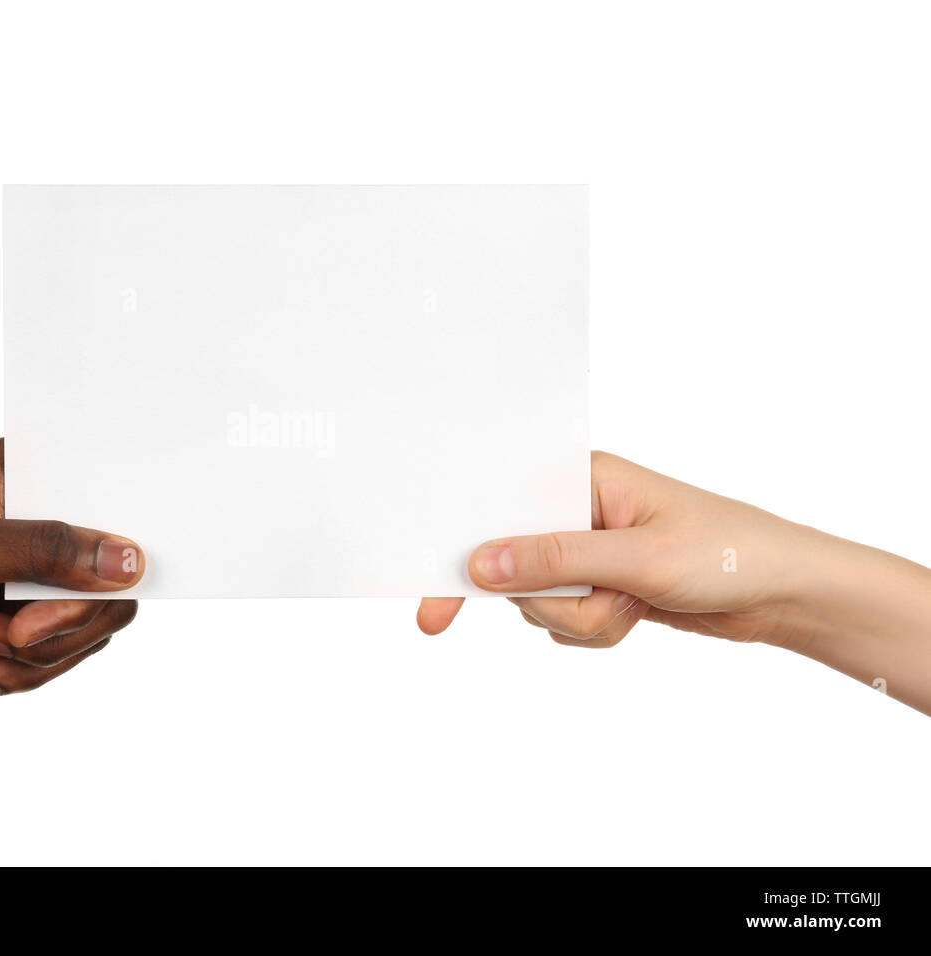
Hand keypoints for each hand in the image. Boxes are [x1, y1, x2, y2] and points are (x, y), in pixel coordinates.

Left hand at [0, 439, 143, 700]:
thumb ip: (45, 551)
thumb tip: (130, 561)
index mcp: (30, 475)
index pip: (108, 506)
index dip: (116, 555)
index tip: (83, 594)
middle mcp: (44, 520)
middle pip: (109, 584)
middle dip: (61, 626)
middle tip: (11, 635)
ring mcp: (37, 572)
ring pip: (85, 629)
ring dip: (33, 657)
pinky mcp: (24, 616)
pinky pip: (54, 657)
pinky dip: (18, 677)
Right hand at [418, 451, 811, 646]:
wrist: (784, 593)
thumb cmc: (728, 551)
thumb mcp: (638, 557)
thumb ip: (556, 561)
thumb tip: (483, 566)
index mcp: (579, 477)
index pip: (498, 510)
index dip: (465, 555)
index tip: (435, 608)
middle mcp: (574, 511)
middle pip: (513, 568)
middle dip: (555, 600)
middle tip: (604, 605)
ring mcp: (586, 552)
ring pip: (538, 604)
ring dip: (584, 620)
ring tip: (636, 604)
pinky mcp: (598, 587)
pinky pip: (564, 624)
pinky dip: (595, 632)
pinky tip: (637, 616)